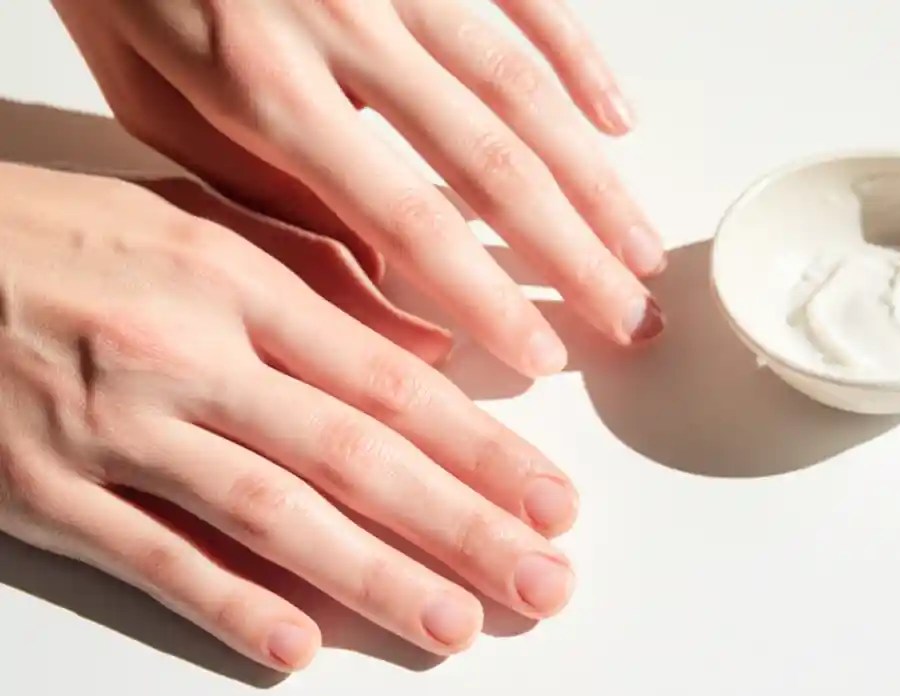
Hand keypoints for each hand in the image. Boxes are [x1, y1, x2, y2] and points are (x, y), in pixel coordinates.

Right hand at [0, 163, 578, 670]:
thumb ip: (318, 279)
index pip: (388, 380)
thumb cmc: (58, 235)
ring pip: (271, 516)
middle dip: (461, 526)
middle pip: (354, 457)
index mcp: (234, 280)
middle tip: (541, 578)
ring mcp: (112, 429)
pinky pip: (152, 558)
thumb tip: (427, 349)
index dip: (480, 447)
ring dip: (373, 579)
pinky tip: (299, 649)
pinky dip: (229, 607)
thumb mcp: (197, 222)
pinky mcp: (42, 492)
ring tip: (454, 625)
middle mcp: (186, 355)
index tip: (548, 496)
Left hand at [52, 0, 667, 378]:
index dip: (482, 295)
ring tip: (641, 249)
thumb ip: (261, 189)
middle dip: (573, 251)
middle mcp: (345, 28)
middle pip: (491, 161)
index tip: (539, 354)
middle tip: (629, 318)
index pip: (404, 218)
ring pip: (521, 87)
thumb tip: (372, 269)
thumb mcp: (153, 106)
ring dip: (593, 177)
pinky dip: (576, 57)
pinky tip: (619, 121)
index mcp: (267, 88)